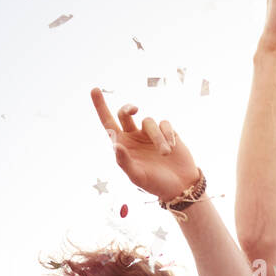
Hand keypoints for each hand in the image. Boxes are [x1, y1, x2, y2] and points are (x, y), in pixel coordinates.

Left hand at [91, 88, 200, 203]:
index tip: (94, 89)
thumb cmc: (156, 184)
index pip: (108, 124)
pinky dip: (168, 135)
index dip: (100, 106)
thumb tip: (116, 145)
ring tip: (166, 154)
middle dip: (127, 109)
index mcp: (124, 145)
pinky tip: (173, 147)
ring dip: (158, 138)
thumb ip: (125, 162)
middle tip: (133, 110)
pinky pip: (164, 124)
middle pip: (125, 114)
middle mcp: (135, 137)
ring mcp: (150, 134)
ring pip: (149, 122)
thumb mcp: (138, 177)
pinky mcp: (167, 132)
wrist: (181, 186)